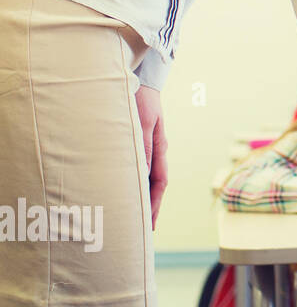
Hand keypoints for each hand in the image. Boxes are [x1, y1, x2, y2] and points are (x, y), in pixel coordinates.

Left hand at [134, 85, 167, 228]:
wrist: (139, 78)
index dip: (154, 205)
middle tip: (142, 229)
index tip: (148, 225)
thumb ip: (143, 148)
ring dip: (141, 195)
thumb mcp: (143, 123)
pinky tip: (125, 187)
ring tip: (133, 213)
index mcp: (160, 148)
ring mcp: (148, 146)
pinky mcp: (138, 140)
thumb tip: (142, 175)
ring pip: (146, 177)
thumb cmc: (140, 98)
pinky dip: (134, 181)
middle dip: (149, 207)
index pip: (159, 183)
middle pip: (155, 184)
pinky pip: (138, 167)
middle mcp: (156, 150)